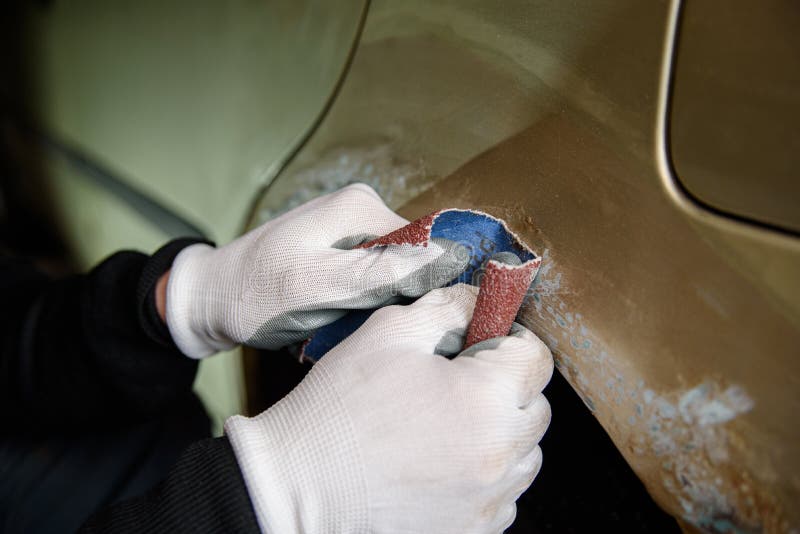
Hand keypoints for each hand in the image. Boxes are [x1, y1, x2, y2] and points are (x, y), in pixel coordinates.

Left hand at [164, 184, 467, 357]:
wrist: (209, 300)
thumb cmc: (254, 295)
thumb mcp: (314, 286)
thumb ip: (377, 273)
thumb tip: (446, 258)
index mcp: (362, 207)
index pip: (429, 247)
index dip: (428, 288)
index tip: (409, 322)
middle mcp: (362, 212)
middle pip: (412, 264)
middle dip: (398, 301)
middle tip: (364, 327)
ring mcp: (350, 234)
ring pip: (393, 280)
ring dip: (377, 308)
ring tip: (346, 327)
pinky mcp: (341, 255)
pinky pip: (371, 285)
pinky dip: (361, 309)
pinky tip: (339, 323)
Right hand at [225, 284, 553, 532]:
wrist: (297, 487)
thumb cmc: (339, 408)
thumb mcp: (388, 333)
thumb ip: (448, 308)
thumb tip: (480, 302)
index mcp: (485, 399)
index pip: (536, 358)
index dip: (511, 340)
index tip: (485, 342)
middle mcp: (500, 456)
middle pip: (536, 408)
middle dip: (508, 387)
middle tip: (460, 381)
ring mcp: (489, 501)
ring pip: (524, 455)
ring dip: (500, 432)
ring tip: (448, 425)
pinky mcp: (473, 531)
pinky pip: (503, 496)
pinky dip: (485, 475)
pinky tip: (443, 463)